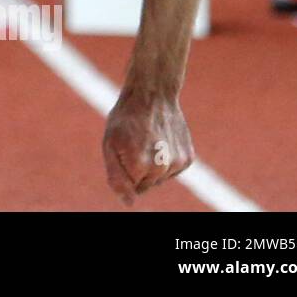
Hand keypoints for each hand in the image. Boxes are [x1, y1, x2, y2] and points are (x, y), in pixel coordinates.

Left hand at [102, 89, 194, 205]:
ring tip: (147, 140)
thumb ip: (116, 177)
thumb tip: (128, 203)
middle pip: (144, 186)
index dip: (123, 169)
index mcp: (139, 165)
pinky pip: (171, 171)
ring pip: (159, 179)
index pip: (129, 188)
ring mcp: (177, 163)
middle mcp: (161, 167)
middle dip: (136, 170)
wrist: (153, 94)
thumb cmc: (125, 118)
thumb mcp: (109, 144)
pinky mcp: (188, 159)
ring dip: (151, 166)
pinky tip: (160, 141)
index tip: (123, 150)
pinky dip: (165, 161)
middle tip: (134, 143)